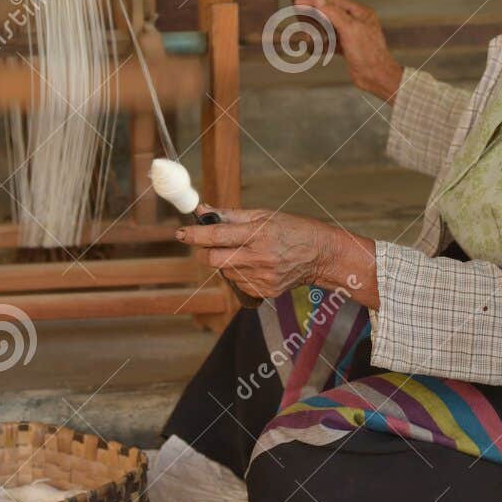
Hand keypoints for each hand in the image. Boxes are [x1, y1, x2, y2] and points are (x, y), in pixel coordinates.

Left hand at [176, 208, 335, 299]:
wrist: (321, 255)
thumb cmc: (292, 229)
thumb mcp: (263, 215)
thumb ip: (230, 214)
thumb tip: (202, 210)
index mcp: (259, 234)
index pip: (217, 235)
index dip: (195, 235)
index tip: (181, 233)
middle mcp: (259, 258)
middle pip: (214, 259)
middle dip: (205, 251)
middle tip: (210, 244)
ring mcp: (262, 277)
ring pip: (225, 272)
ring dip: (225, 261)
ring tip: (245, 252)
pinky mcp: (264, 291)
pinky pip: (238, 283)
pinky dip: (239, 273)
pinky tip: (255, 265)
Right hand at [298, 0, 402, 101]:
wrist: (375, 76)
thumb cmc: (368, 53)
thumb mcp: (349, 29)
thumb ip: (334, 13)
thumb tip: (319, 0)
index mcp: (360, 12)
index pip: (334, 2)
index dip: (316, 1)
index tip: (300, 2)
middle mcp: (357, 21)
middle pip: (331, 13)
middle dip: (315, 15)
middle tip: (300, 16)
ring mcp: (352, 34)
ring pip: (330, 27)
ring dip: (317, 29)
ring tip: (306, 32)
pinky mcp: (347, 47)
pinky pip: (331, 40)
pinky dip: (322, 41)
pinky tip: (315, 44)